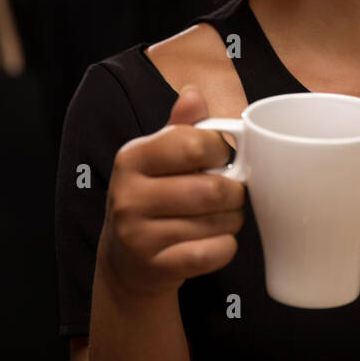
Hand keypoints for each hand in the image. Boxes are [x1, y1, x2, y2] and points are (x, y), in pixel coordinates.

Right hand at [97, 86, 245, 297]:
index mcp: (132, 157)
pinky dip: (226, 246)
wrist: (125, 260)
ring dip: (231, 220)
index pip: (194, 144)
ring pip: (217, 223)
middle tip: (230, 193)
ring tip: (220, 217)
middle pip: (212, 189)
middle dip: (234, 192)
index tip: (221, 158)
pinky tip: (216, 241)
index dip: (221, 150)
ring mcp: (139, 235)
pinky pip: (214, 253)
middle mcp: (129, 195)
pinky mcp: (156, 267)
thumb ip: (181, 127)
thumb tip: (193, 93)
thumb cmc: (153, 197)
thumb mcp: (158, 157)